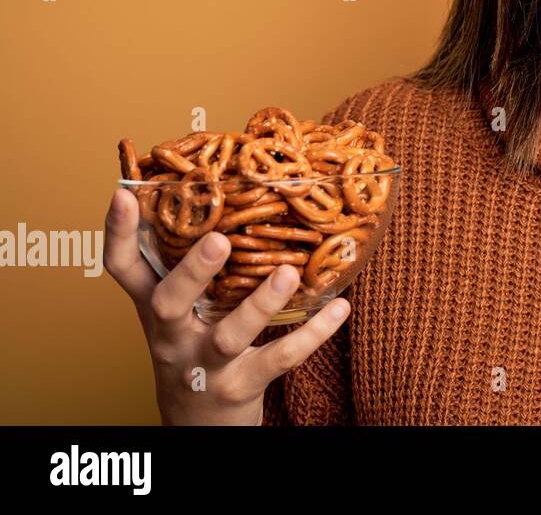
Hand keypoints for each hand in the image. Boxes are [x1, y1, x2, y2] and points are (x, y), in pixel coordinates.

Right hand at [104, 187, 350, 424]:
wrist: (198, 429)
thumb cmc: (194, 353)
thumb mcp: (179, 316)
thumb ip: (189, 272)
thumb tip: (220, 201)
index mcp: (155, 311)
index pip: (124, 271)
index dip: (118, 234)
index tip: (123, 194)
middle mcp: (173, 337)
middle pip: (168, 304)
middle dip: (191, 273)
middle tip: (218, 240)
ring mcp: (205, 366)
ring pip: (228, 336)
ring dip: (258, 305)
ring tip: (288, 273)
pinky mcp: (241, 387)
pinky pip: (279, 359)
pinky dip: (312, 334)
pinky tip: (340, 308)